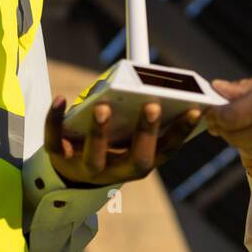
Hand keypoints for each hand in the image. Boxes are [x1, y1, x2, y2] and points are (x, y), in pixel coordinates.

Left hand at [43, 99, 201, 187]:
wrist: (70, 172)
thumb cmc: (110, 142)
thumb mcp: (129, 133)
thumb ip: (143, 113)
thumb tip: (154, 79)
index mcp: (141, 162)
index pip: (167, 150)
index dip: (181, 132)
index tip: (196, 109)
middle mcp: (118, 170)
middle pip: (137, 160)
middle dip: (145, 133)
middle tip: (151, 105)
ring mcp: (88, 168)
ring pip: (95, 158)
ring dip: (100, 132)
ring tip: (103, 107)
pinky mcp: (59, 158)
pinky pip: (55, 141)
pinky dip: (55, 120)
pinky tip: (60, 100)